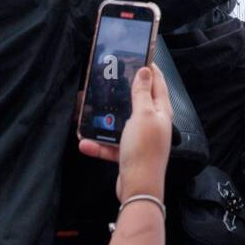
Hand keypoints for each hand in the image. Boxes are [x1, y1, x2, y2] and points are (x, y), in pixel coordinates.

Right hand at [79, 64, 173, 202]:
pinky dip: (99, 144)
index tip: (138, 55)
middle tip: (110, 77)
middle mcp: (152, 124)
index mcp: (160, 111)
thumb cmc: (143, 148)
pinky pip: (112, 145)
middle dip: (125, 90)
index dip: (150, 68)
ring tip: (91, 108)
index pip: (158, 83)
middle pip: (139, 102)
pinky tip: (84, 142)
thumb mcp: (142, 115)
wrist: (138, 188)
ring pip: (121, 123)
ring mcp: (140, 140)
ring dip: (106, 118)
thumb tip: (145, 70)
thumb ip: (142, 93)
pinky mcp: (128, 154)